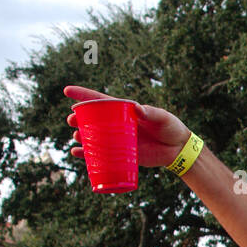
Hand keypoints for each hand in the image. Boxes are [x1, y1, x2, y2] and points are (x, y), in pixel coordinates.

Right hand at [65, 86, 191, 167]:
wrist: (178, 149)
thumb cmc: (170, 127)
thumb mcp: (162, 117)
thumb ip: (150, 112)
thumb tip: (137, 109)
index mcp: (124, 111)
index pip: (100, 101)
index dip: (83, 96)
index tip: (67, 91)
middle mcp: (118, 125)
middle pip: (93, 120)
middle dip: (79, 119)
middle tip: (71, 121)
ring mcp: (119, 140)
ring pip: (95, 137)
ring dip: (82, 137)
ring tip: (76, 138)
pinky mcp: (123, 155)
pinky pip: (102, 155)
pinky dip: (89, 155)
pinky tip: (78, 154)